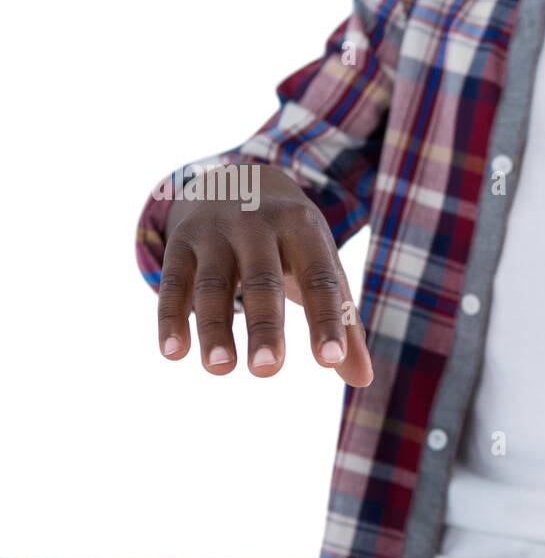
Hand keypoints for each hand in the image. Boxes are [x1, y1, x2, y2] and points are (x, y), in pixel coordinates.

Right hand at [155, 165, 372, 385]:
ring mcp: (214, 231)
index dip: (327, 319)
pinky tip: (173, 352)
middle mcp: (257, 223)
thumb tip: (362, 378)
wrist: (241, 179)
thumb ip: (343, 321)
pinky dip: (170, 317)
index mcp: (303, 227)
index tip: (331, 361)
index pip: (319, 278)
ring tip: (220, 368)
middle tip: (267, 371)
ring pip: (213, 284)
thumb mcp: (322, 265)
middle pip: (263, 280)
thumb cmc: (293, 240)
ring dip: (214, 328)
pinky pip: (172, 283)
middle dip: (265, 326)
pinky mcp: (180, 244)